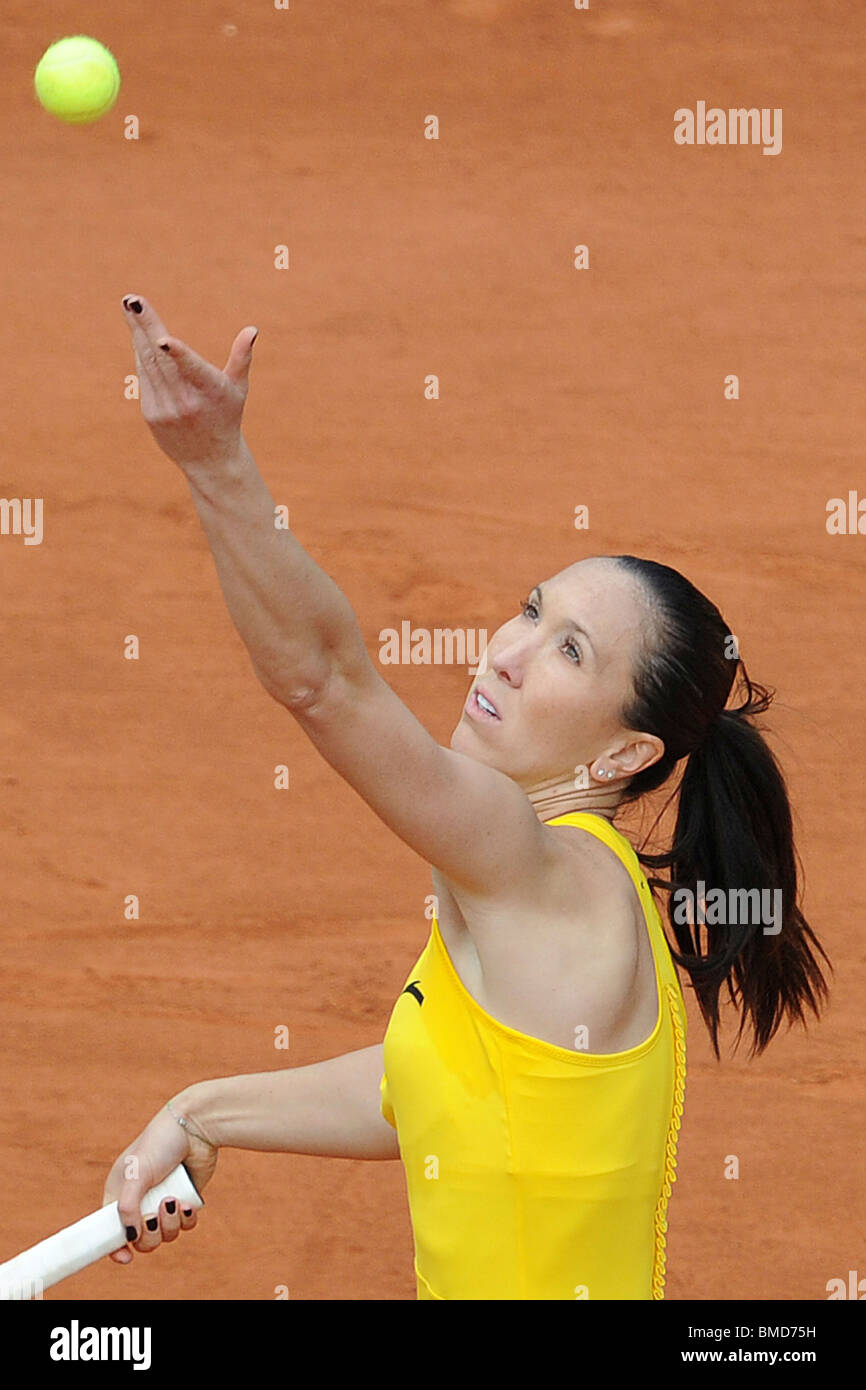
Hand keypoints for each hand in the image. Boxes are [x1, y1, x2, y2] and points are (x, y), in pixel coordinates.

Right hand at [102, 1097, 217, 1264]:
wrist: (197, 1126)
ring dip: (170, 1224)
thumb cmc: (160, 1143)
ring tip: (175, 1201)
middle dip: (150, 1235)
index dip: (115, 1246)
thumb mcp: (136, 1173)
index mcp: (120, 1193)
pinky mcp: (184, 1200)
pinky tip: (188, 1203)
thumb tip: (130, 1237)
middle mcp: (140, 1200)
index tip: (125, 1256)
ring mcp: (163, 1202)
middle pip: (140, 1240)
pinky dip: (186, 1219)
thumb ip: (127, 1206)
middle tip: (155, 1217)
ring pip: (164, 1235)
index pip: (110, 1230)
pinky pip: (184, 1225)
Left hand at [121, 294, 257, 470]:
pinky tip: (138, 335)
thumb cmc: (227, 416)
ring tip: (129, 307)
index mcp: (209, 391)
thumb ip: (242, 358)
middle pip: (160, 357)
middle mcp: (185, 401)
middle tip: (132, 300)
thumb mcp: (238, 389)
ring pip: (147, 362)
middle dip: (144, 326)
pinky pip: (144, 376)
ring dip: (137, 333)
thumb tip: (252, 330)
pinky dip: (141, 353)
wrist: (210, 460)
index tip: (162, 338)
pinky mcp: (151, 414)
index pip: (191, 369)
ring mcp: (165, 408)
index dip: (177, 354)